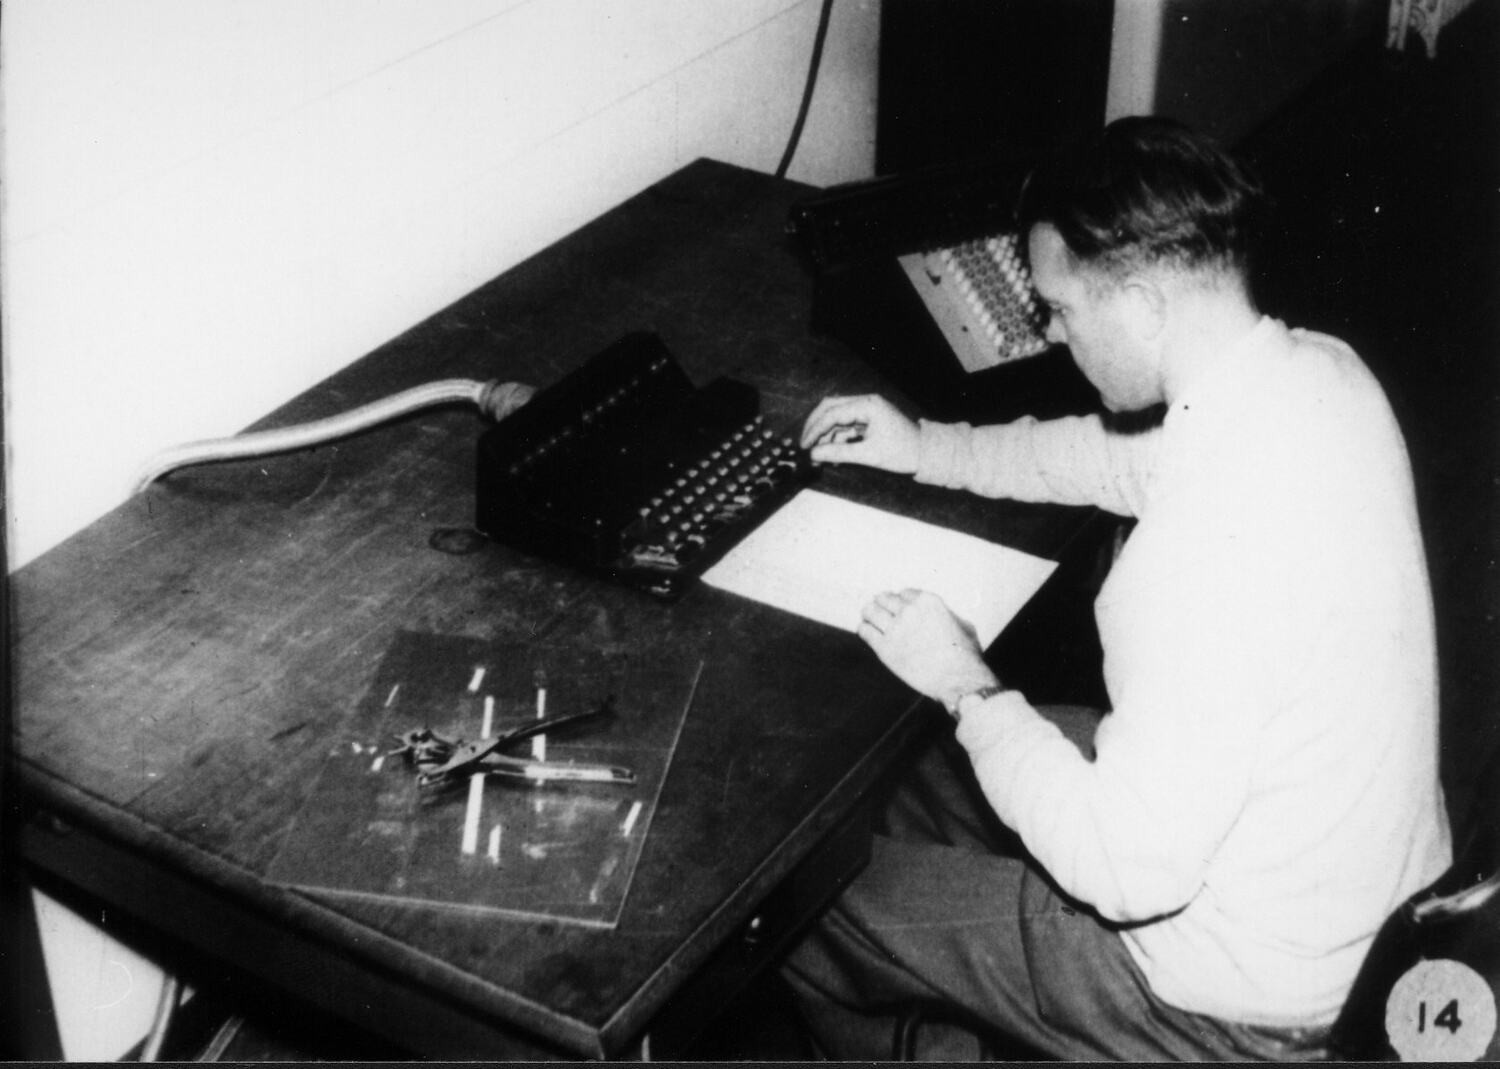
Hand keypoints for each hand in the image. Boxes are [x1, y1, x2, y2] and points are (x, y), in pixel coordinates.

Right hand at [799, 394, 920, 473]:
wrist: (926, 453)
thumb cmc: (902, 453)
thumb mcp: (869, 455)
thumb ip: (839, 453)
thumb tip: (814, 454)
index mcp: (868, 405)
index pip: (832, 413)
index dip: (815, 430)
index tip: (804, 446)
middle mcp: (866, 402)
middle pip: (830, 407)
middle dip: (816, 426)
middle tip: (805, 444)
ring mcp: (867, 409)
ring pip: (837, 416)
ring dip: (826, 434)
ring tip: (819, 456)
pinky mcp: (869, 418)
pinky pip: (846, 424)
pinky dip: (837, 438)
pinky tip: (832, 455)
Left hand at [857, 589, 997, 707]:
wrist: (958, 680)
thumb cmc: (965, 655)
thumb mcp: (963, 625)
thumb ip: (947, 615)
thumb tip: (943, 615)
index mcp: (928, 602)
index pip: (904, 593)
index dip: (900, 601)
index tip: (898, 608)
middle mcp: (909, 611)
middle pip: (884, 598)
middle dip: (882, 604)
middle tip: (880, 611)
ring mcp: (895, 629)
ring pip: (870, 611)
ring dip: (869, 614)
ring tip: (869, 619)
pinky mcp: (885, 648)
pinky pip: (864, 631)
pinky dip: (864, 630)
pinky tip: (867, 632)